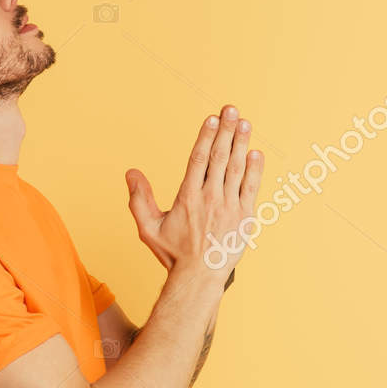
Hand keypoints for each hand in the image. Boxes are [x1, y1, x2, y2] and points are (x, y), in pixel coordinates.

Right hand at [126, 104, 263, 280]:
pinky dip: (254, 169)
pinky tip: (255, 152)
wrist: (199, 278)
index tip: (212, 118)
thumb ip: (139, 200)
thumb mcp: (149, 228)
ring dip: (241, 143)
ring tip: (245, 123)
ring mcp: (230, 207)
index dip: (206, 136)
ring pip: (236, 168)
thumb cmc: (173, 254)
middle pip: (220, 157)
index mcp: (188, 197)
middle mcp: (210, 198)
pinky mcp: (245, 217)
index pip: (199, 159)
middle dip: (226, 131)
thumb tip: (131, 172)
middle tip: (232, 109)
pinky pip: (251, 188)